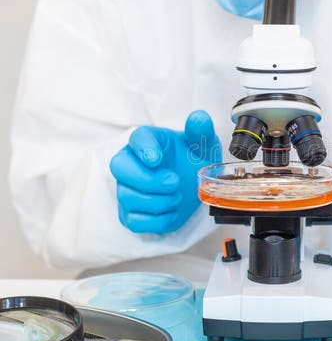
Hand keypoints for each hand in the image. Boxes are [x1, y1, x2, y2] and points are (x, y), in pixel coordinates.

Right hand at [110, 110, 220, 233]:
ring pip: (129, 198)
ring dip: (159, 202)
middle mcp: (130, 163)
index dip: (144, 149)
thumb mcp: (203, 144)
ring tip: (178, 196)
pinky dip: (157, 221)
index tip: (157, 159)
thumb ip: (201, 130)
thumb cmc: (192, 160)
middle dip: (148, 180)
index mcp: (147, 140)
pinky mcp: (130, 213)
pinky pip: (134, 221)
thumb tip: (198, 118)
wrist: (194, 185)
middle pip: (120, 168)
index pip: (137, 138)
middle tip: (174, 182)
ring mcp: (126, 189)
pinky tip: (171, 211)